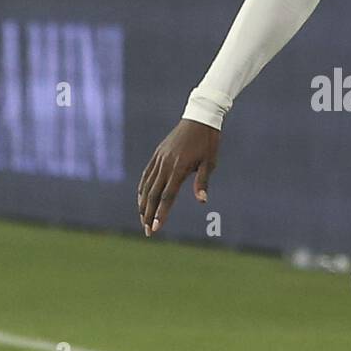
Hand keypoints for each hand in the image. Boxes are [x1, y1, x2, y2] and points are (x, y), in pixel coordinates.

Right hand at [137, 119, 220, 234]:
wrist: (199, 118)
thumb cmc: (208, 142)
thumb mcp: (209, 162)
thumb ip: (202, 182)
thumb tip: (202, 201)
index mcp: (179, 168)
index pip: (167, 197)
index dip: (160, 213)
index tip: (156, 228)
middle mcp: (165, 165)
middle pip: (153, 195)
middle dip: (148, 215)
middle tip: (148, 231)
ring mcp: (159, 159)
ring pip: (146, 186)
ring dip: (143, 204)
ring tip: (142, 219)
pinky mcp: (157, 154)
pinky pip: (146, 174)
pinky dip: (142, 188)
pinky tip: (140, 198)